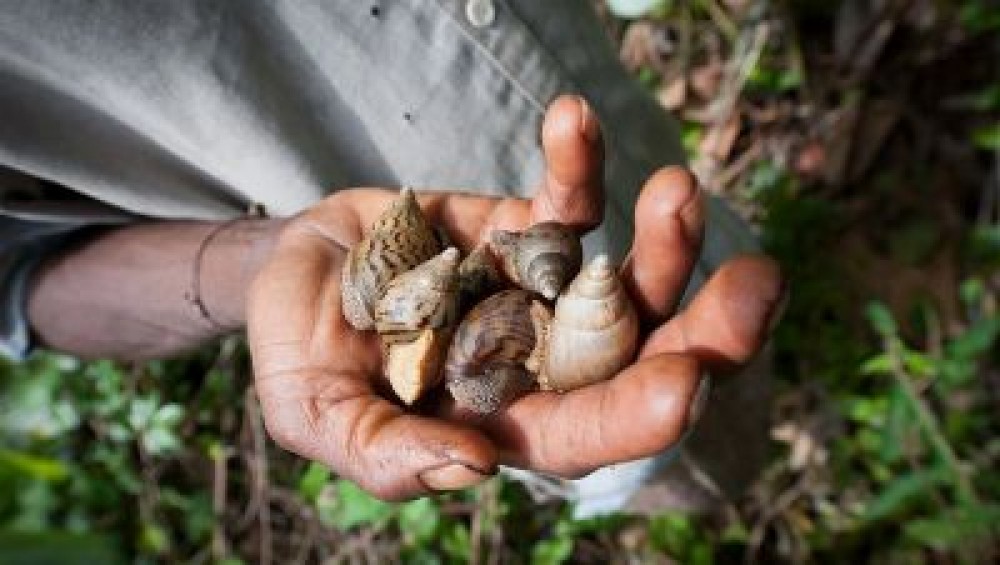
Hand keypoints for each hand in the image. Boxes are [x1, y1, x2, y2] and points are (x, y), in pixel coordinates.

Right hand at [246, 96, 783, 499]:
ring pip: (625, 272)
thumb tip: (474, 468)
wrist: (292, 269)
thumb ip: (384, 452)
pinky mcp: (526, 226)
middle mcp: (542, 360)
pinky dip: (575, 160)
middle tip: (756, 287)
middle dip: (702, 328)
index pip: (585, 430)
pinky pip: (566, 195)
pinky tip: (571, 118)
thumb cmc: (300, 356)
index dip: (636, 414)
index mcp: (503, 421)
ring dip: (662, 238)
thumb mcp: (316, 414)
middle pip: (639, 354)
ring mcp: (542, 289)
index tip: (688, 385)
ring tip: (678, 192)